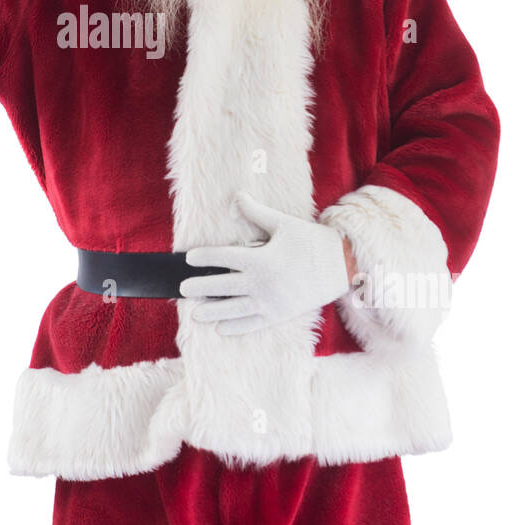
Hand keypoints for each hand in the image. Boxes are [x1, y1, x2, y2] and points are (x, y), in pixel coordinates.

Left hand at [179, 191, 350, 334]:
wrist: (341, 266)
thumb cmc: (311, 242)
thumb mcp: (283, 224)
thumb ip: (257, 213)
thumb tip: (237, 196)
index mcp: (260, 259)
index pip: (223, 258)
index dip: (205, 257)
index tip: (189, 258)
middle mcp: (261, 283)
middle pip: (222, 287)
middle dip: (200, 288)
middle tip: (182, 290)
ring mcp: (269, 302)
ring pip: (233, 309)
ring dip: (212, 312)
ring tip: (195, 313)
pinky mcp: (279, 314)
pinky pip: (252, 324)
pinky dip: (236, 327)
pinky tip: (222, 328)